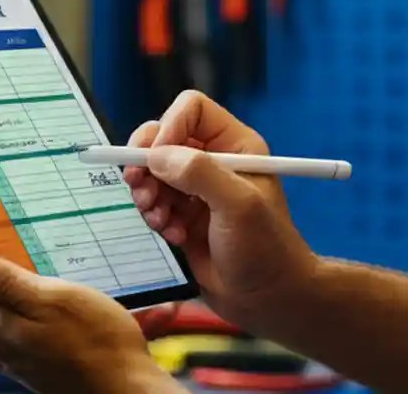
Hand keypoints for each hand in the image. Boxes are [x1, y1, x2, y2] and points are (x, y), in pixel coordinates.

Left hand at [0, 251, 181, 393]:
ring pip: (15, 308)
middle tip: (52, 265)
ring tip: (65, 286)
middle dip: (17, 273)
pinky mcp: (37, 363)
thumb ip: (1, 282)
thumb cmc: (94, 342)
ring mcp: (16, 356)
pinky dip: (46, 311)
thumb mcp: (50, 299)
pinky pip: (32, 325)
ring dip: (35, 292)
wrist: (124, 387)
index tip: (24, 244)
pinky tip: (69, 309)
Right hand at [124, 91, 318, 327]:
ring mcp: (196, 187)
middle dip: (146, 163)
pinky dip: (154, 216)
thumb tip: (157, 156)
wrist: (267, 299)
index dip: (168, 126)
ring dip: (148, 195)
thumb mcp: (238, 206)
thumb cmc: (265, 249)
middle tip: (141, 190)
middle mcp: (214, 159)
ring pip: (152, 170)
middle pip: (162, 136)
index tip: (155, 158)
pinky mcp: (182, 213)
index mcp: (235, 145)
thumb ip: (200, 174)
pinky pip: (153, 200)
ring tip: (162, 220)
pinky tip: (174, 236)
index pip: (191, 109)